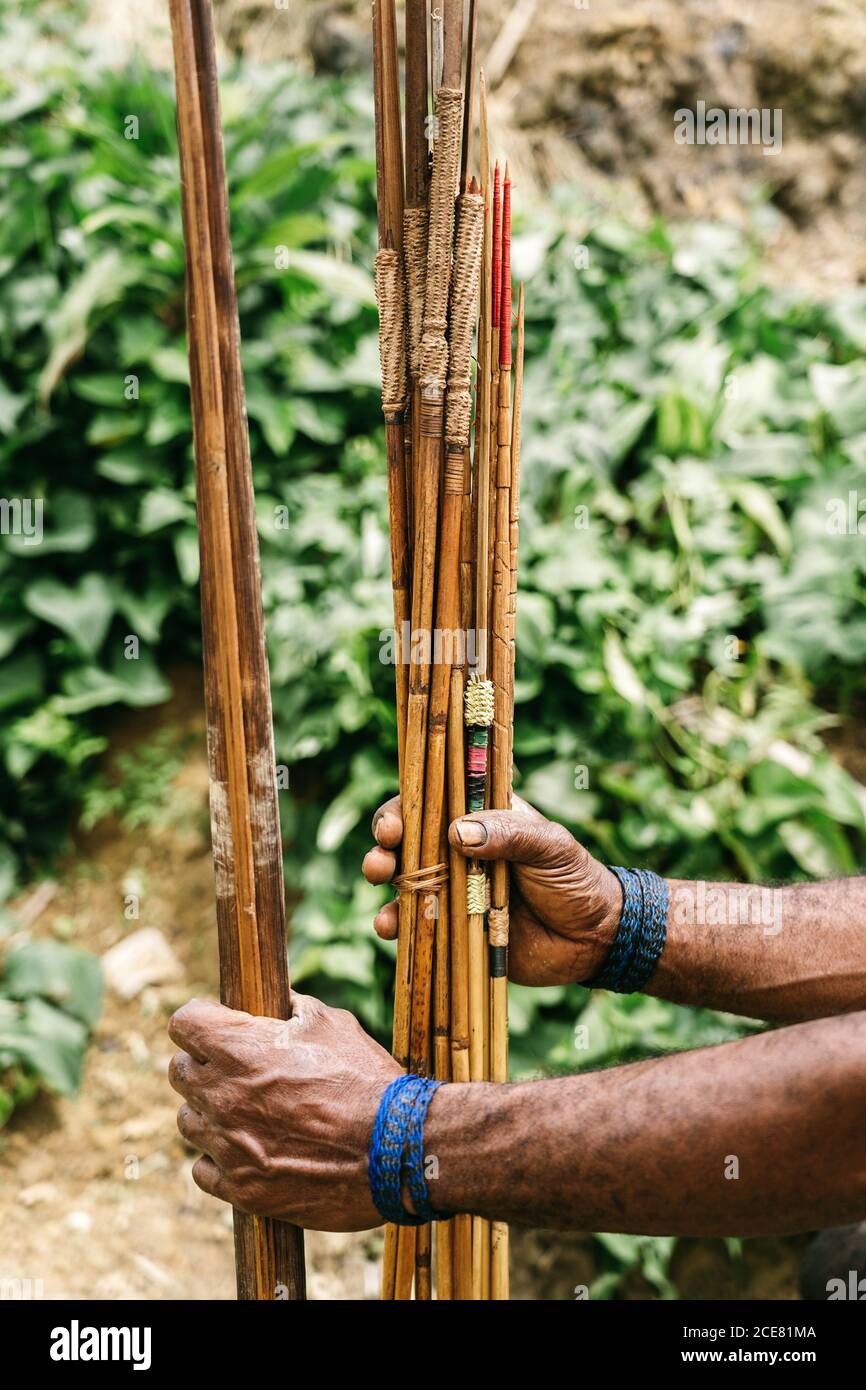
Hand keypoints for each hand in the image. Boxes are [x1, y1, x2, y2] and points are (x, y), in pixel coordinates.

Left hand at [169, 994, 400, 1230]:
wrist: (394, 1151)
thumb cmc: (366, 1080)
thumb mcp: (332, 1024)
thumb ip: (293, 1010)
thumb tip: (280, 1003)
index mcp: (240, 1049)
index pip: (182, 1022)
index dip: (200, 1019)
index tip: (216, 1022)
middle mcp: (223, 1096)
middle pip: (179, 1072)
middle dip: (203, 1064)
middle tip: (236, 1068)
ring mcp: (228, 1146)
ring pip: (188, 1121)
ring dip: (210, 1112)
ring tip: (246, 1112)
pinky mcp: (241, 1189)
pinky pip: (202, 1170)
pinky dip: (219, 1160)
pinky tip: (248, 1150)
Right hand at [362, 796, 621, 985]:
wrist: (593, 937)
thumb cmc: (574, 877)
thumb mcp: (549, 845)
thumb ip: (509, 833)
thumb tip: (457, 832)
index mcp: (479, 817)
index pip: (432, 801)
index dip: (405, 808)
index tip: (394, 825)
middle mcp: (457, 850)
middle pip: (407, 838)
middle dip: (384, 844)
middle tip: (382, 857)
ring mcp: (452, 889)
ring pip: (403, 878)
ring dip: (384, 879)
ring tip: (380, 882)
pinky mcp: (452, 928)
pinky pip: (415, 923)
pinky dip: (396, 923)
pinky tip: (389, 926)